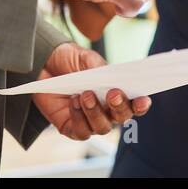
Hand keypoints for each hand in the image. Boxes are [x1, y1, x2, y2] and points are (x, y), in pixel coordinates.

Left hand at [31, 42, 150, 139]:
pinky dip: (78, 117)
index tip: (143, 98)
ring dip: (95, 112)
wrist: (44, 64)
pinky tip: (73, 101)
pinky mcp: (72, 128)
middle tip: (113, 94)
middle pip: (121, 118)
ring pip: (101, 127)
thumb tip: (113, 76)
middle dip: (119, 107)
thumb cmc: (70, 61)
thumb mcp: (86, 58)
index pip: (134, 104)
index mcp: (116, 93)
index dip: (140, 104)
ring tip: (85, 94)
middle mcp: (106, 111)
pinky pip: (81, 131)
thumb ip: (100, 67)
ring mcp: (90, 121)